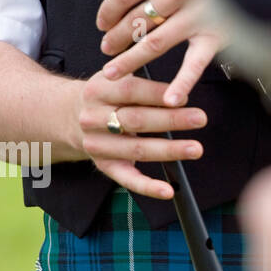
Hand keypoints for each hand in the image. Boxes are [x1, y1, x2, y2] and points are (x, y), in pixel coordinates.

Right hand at [72, 70, 206, 197]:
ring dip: (169, 150)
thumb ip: (140, 83)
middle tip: (200, 118)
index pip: (130, 90)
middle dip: (171, 120)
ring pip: (137, 149)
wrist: (70, 117)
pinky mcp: (104, 166)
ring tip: (195, 148)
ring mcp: (98, 144)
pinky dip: (149, 187)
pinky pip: (128, 179)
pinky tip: (168, 190)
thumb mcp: (115, 80)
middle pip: (136, 120)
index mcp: (97, 91)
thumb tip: (178, 89)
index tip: (184, 95)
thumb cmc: (106, 97)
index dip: (158, 94)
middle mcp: (93, 118)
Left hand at [95, 0, 222, 105]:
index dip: (107, 11)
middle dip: (116, 37)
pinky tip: (169, 99)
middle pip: (136, 19)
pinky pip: (195, 63)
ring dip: (130, 59)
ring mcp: (199, 14)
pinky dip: (182, 82)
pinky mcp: (217, 36)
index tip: (102, 23)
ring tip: (113, 72)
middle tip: (106, 49)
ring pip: (154, 43)